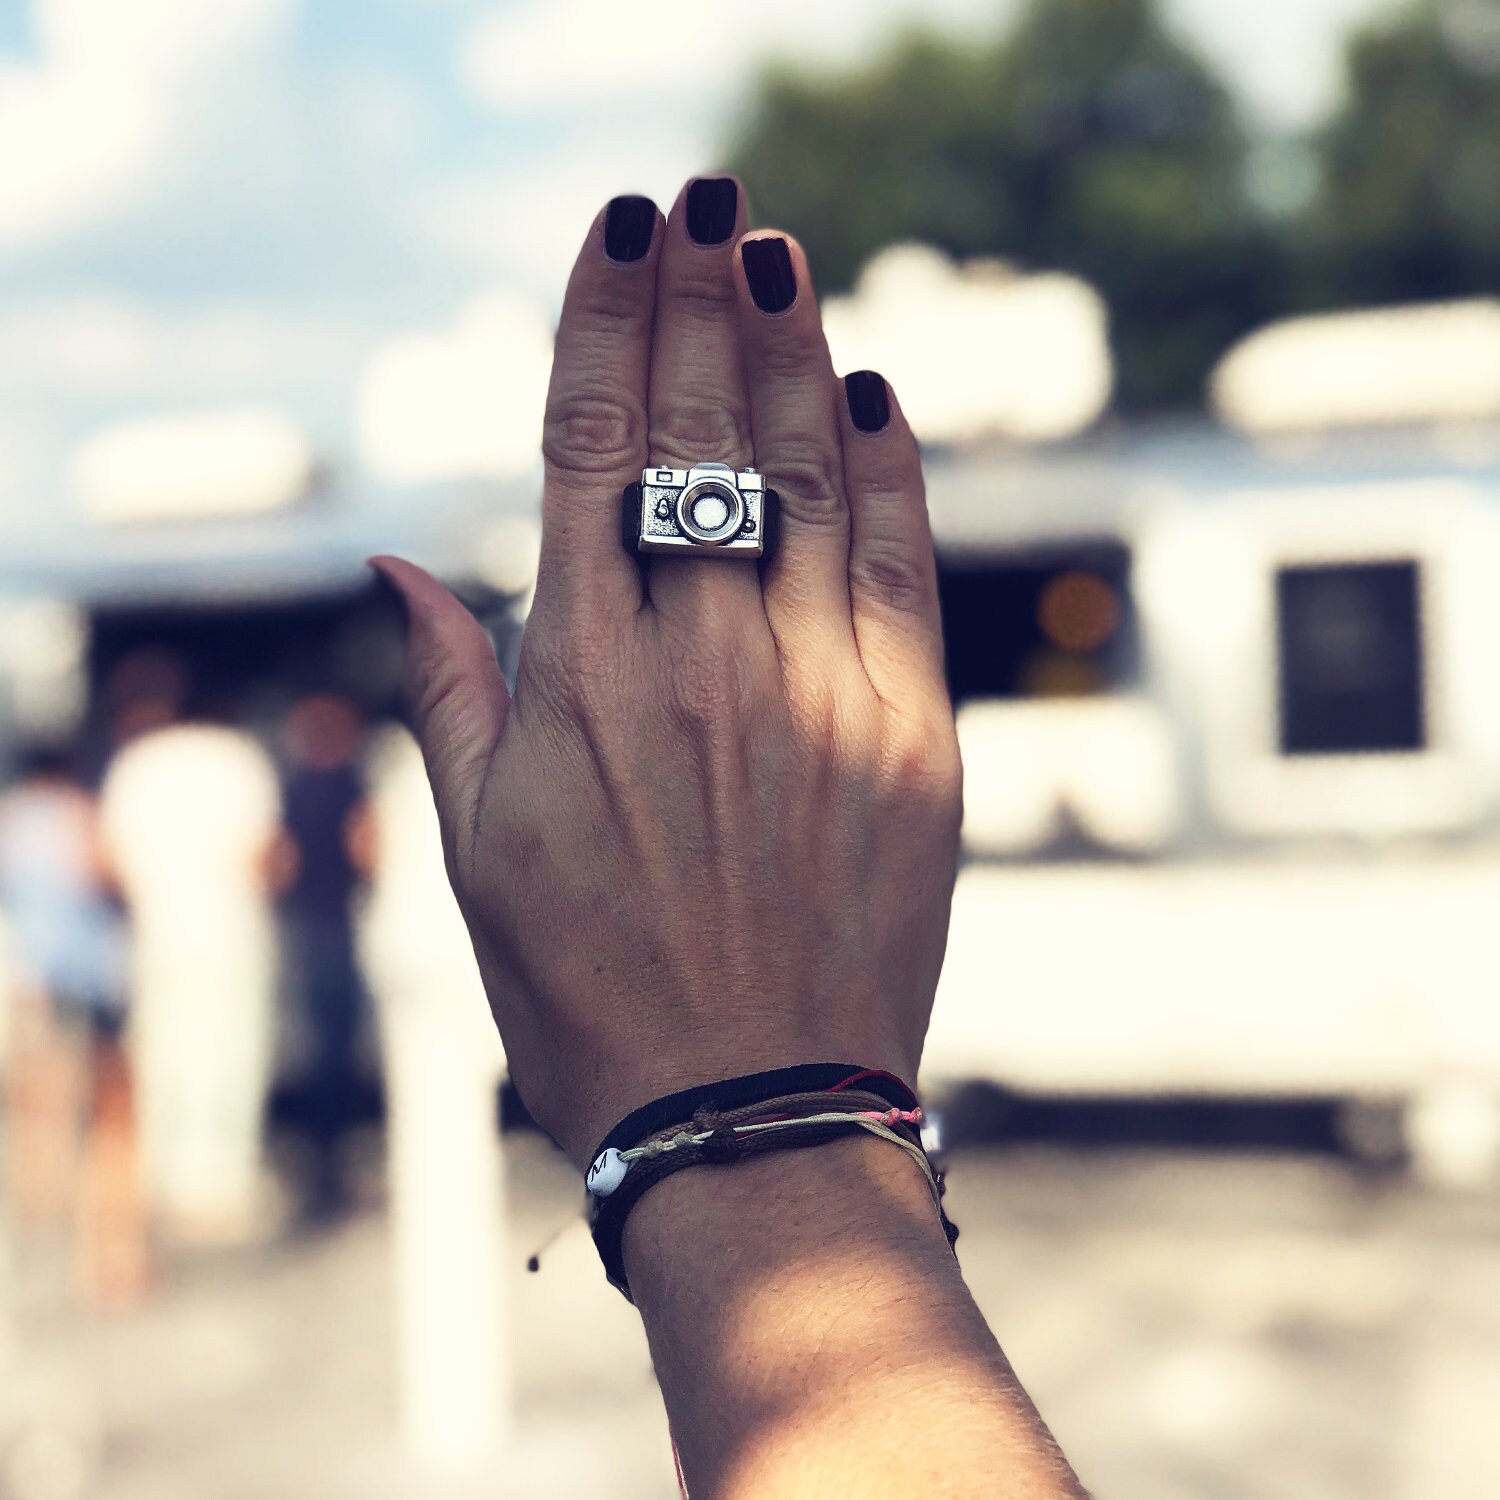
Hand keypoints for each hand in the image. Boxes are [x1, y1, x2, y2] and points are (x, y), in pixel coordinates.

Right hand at [374, 177, 960, 1165]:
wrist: (749, 1112)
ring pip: (809, 476)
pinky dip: (888, 472)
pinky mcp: (915, 737)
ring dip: (790, 352)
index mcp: (582, 680)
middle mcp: (702, 661)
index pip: (590, 445)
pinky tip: (872, 394)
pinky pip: (900, 568)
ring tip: (774, 257)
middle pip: (702, 432)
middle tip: (699, 201)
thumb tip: (398, 571)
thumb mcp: (476, 852)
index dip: (602, 321)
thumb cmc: (592, 993)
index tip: (613, 231)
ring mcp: (821, 692)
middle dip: (696, 298)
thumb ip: (448, 694)